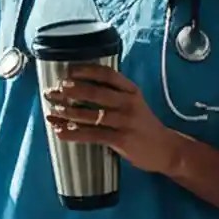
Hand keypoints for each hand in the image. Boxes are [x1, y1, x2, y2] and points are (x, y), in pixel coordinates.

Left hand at [43, 64, 184, 174]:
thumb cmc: (143, 124)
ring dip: (68, 112)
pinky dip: (74, 133)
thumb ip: (113, 94)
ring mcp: (125, 121)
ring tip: (52, 111)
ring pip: (91, 114)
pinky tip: (60, 132)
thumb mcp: (134, 103)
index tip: (69, 70)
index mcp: (131, 90)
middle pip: (96, 92)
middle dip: (71, 91)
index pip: (107, 74)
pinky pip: (92, 135)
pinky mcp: (122, 139)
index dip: (86, 71)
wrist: (165, 149)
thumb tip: (78, 88)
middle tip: (54, 90)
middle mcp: (129, 102)